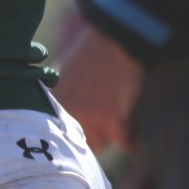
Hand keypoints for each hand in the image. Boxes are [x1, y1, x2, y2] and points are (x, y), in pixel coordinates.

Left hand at [54, 11, 143, 154]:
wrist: (112, 42)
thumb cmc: (91, 53)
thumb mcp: (65, 73)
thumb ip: (64, 95)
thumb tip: (66, 115)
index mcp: (54, 101)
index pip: (58, 132)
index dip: (74, 133)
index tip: (85, 131)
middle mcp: (66, 111)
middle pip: (78, 141)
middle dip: (93, 135)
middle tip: (106, 124)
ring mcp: (87, 116)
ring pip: (99, 146)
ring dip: (111, 138)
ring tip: (121, 124)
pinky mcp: (110, 119)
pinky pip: (124, 144)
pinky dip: (132, 141)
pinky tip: (135, 130)